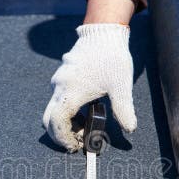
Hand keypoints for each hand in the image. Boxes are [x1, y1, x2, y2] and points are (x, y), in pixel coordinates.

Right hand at [42, 24, 136, 151]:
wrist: (103, 32)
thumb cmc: (112, 58)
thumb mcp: (120, 87)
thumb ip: (124, 110)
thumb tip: (130, 129)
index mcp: (70, 91)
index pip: (56, 122)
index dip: (63, 138)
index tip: (76, 146)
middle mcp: (59, 86)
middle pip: (49, 119)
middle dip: (60, 134)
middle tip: (78, 142)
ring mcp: (59, 80)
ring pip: (54, 109)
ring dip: (66, 123)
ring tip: (87, 127)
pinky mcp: (62, 76)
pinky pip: (58, 99)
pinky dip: (67, 111)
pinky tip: (86, 111)